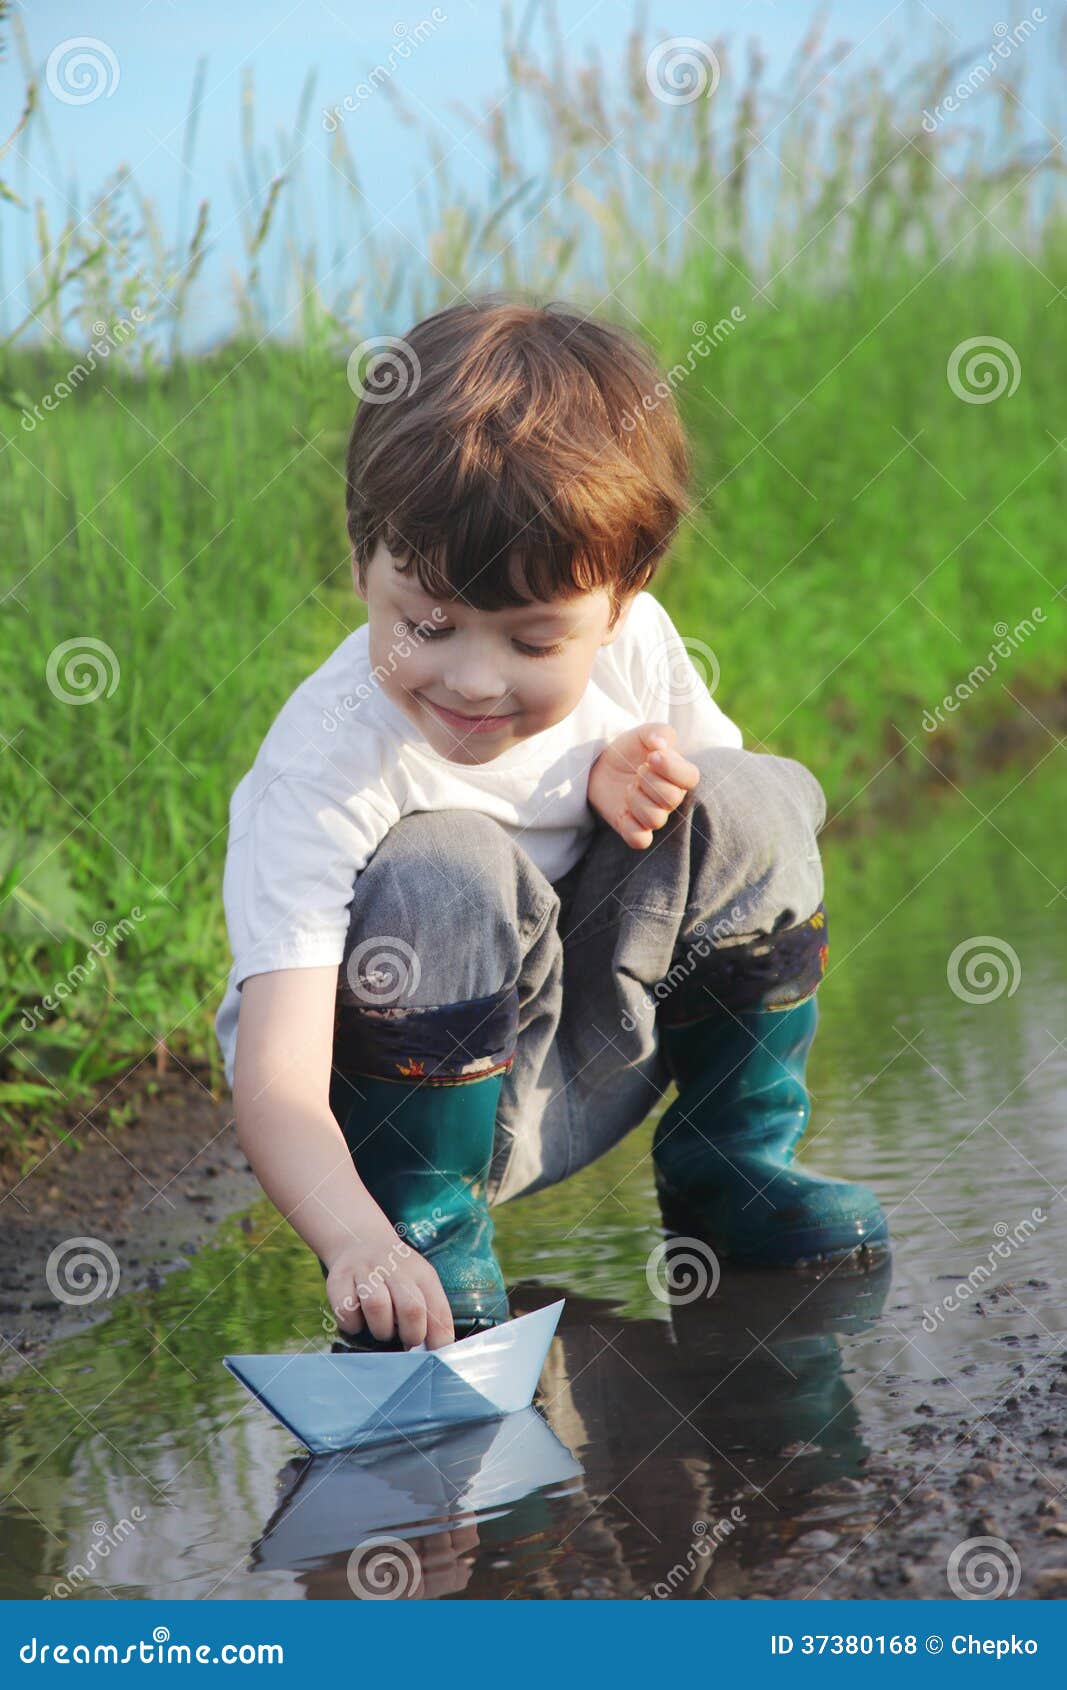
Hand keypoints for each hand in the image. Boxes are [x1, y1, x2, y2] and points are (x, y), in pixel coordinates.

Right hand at [324, 1215, 455, 1349]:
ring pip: (377, 1307)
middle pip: (411, 1309)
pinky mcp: (339, 1279)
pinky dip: (353, 1324)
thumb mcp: (419, 1284)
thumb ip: (429, 1315)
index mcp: (422, 1274)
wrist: (359, 1241)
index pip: (439, 1311)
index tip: (433, 1357)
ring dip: (381, 1329)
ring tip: (382, 1329)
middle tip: (406, 1341)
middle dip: (411, 1335)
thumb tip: (432, 1352)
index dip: (438, 1340)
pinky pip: (346, 1311)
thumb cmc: (396, 1277)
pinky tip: (358, 1319)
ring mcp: (366, 1271)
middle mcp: (395, 1268)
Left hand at [587, 722, 699, 848]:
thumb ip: (657, 732)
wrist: (600, 764)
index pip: (690, 778)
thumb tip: (661, 745)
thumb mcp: (642, 733)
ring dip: (637, 801)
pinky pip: (640, 840)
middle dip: (649, 783)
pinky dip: (630, 827)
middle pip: (671, 799)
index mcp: (678, 774)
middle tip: (638, 771)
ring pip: (655, 820)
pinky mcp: (634, 828)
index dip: (672, 769)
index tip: (652, 757)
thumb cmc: (629, 749)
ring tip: (628, 788)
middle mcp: (670, 798)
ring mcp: (653, 814)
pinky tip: (622, 811)